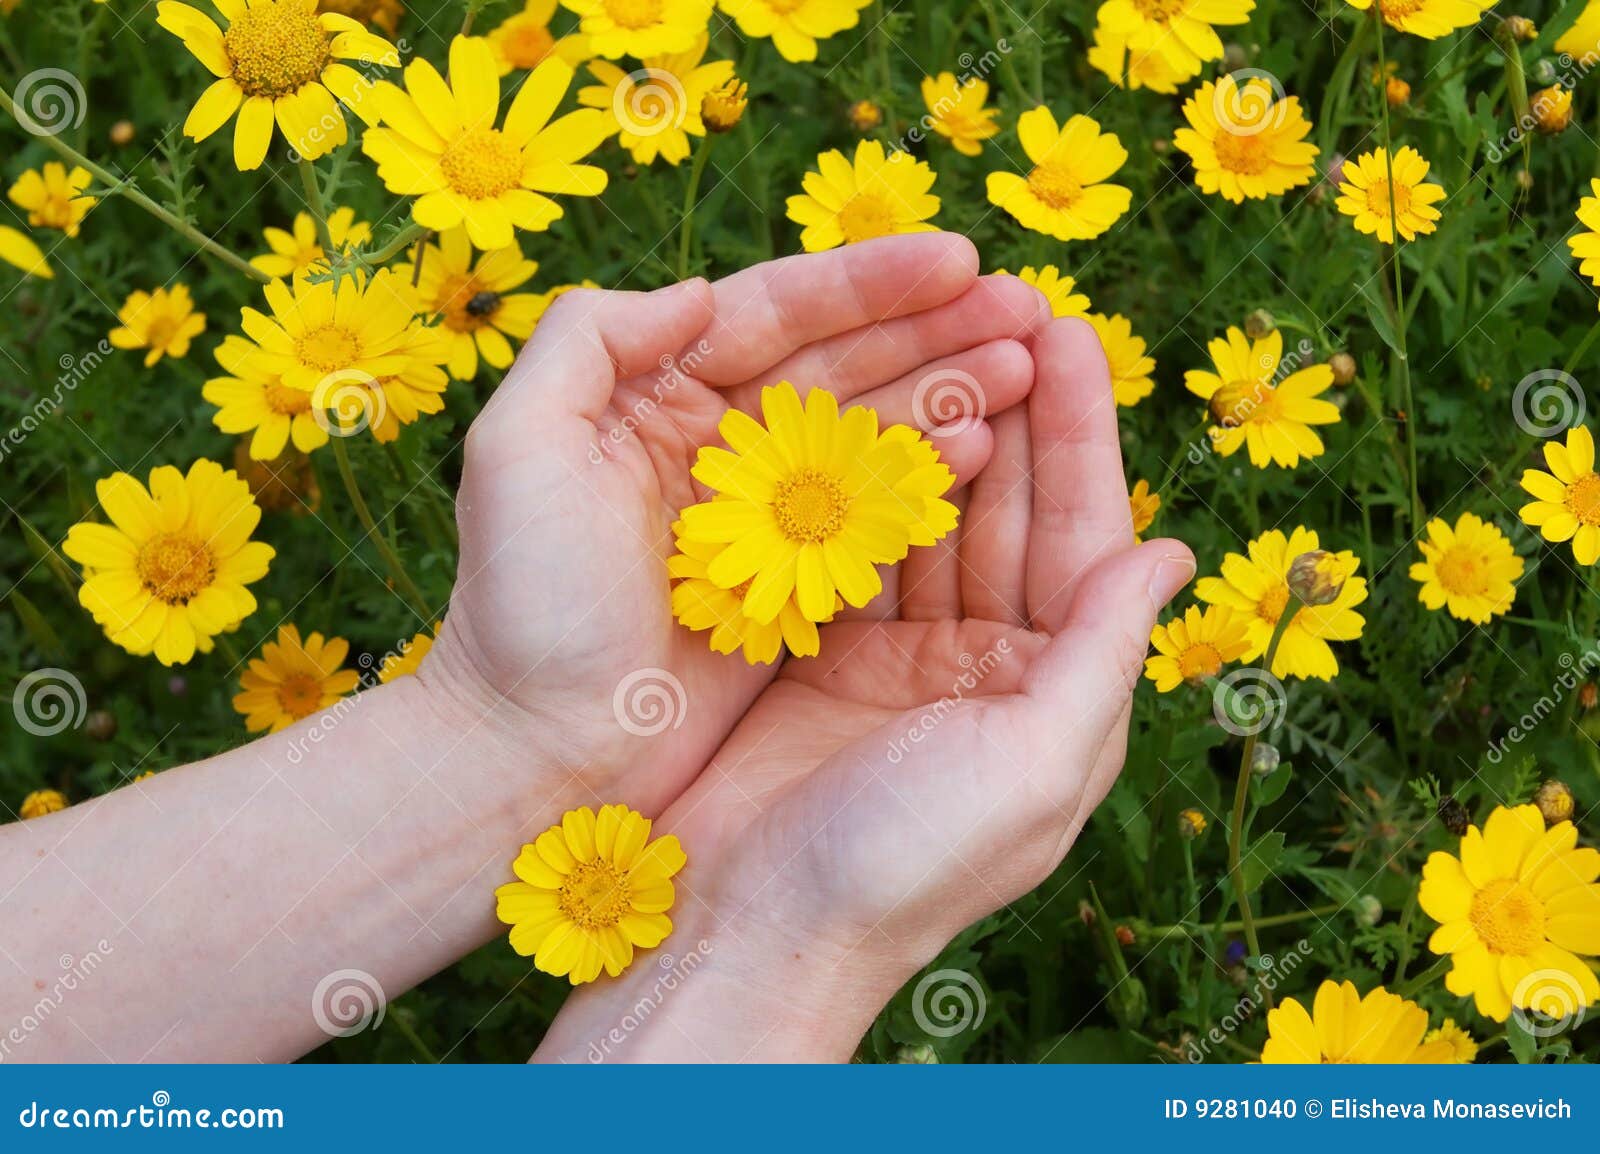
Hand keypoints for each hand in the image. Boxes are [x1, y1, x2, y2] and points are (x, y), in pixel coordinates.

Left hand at [423, 234, 1051, 815]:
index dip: (867, 282)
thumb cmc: (518, 604)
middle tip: (1023, 306)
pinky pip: (874, 514)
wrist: (536, 748)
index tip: (957, 259)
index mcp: (656, 394)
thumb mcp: (517, 451)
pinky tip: (982, 447)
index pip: (774, 314)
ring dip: (947, 390)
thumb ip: (587, 342)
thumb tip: (694, 292)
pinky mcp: (794, 584)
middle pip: (842, 363)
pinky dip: (928, 478)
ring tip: (1023, 367)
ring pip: (870, 431)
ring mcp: (763, 516)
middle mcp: (718, 443)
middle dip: (932, 328)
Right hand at [535, 317, 1195, 1061]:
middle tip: (994, 301)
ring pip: (929, 520)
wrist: (744, 932)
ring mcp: (901, 661)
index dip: (1079, 432)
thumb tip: (1174, 551)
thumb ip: (1102, 651)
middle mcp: (988, 671)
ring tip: (927, 336)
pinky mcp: (822, 656)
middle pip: (1007, 513)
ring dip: (934, 433)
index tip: (1067, 327)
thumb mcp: (1031, 762)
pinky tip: (855, 411)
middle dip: (1009, 410)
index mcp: (1055, 695)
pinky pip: (851, 549)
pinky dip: (857, 484)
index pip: (1083, 536)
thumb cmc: (902, 863)